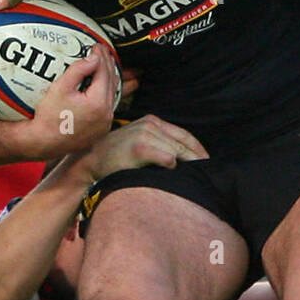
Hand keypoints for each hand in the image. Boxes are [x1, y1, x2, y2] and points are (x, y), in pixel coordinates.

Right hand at [19, 50, 119, 158]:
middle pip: (111, 83)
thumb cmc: (49, 117)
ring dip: (108, 79)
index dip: (101, 57)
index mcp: (98, 103)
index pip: (104, 73)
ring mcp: (106, 123)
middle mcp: (107, 114)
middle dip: (107, 65)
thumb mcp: (60, 88)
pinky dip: (106, 93)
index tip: (97, 46)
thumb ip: (78, 70)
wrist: (44, 142)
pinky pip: (108, 106)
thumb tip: (94, 58)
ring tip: (103, 65)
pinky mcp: (101, 129)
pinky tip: (101, 86)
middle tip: (101, 52)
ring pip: (113, 95)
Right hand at [80, 114, 208, 181]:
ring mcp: (145, 135)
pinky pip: (166, 157)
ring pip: (176, 151)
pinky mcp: (140, 147)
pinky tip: (174, 172)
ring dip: (188, 165)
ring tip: (197, 178)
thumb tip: (183, 157)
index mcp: (152, 121)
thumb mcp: (138, 140)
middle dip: (197, 159)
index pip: (184, 135)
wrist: (90, 161)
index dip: (198, 149)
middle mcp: (150, 124)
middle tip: (209, 172)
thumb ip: (159, 143)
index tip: (208, 162)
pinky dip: (173, 165)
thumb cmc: (116, 156)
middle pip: (183, 143)